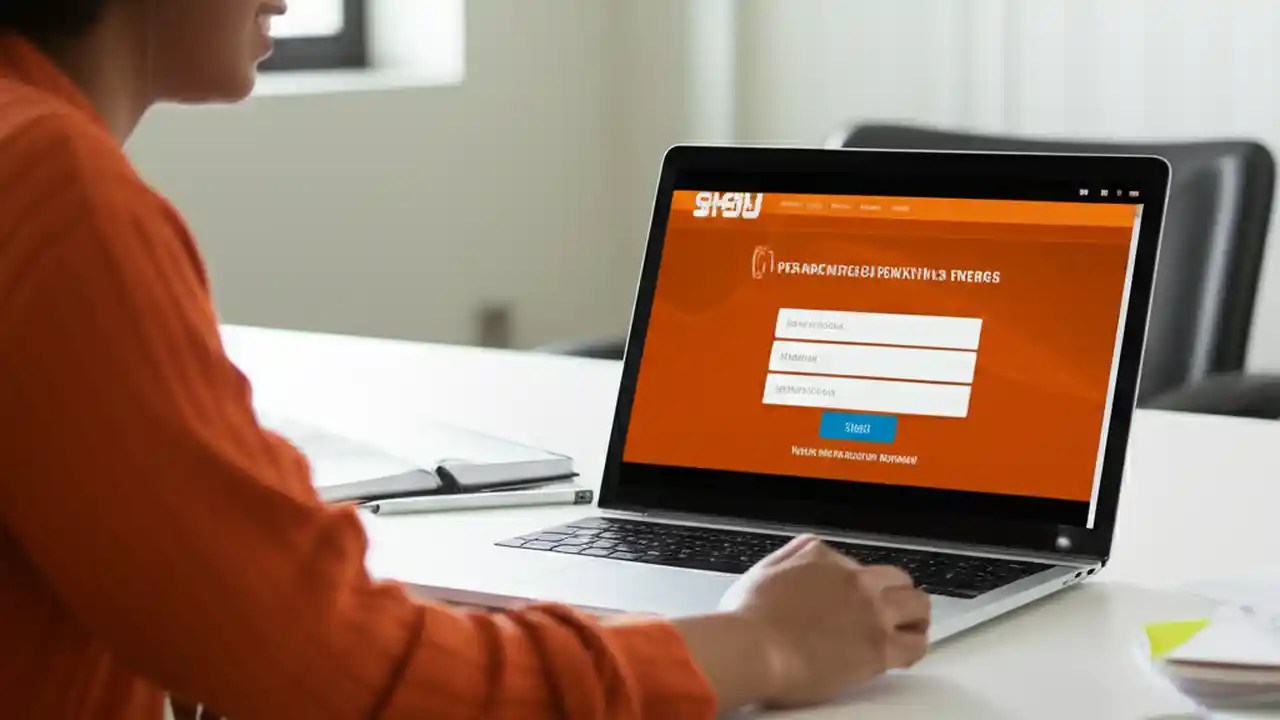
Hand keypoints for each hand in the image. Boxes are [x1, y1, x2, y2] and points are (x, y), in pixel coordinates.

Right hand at [721, 535, 930, 706]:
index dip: (864, 585)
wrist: (753, 646)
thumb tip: (814, 553)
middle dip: (898, 594)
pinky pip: (916, 645)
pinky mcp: (879, 648)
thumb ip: (796, 554)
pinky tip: (906, 650)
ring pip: (918, 607)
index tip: (860, 599)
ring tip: (910, 627)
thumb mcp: (768, 567)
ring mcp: (872, 614)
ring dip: (915, 616)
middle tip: (894, 609)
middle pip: (900, 580)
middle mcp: (857, 582)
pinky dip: (915, 645)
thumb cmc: (750, 617)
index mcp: (828, 559)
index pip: (863, 567)